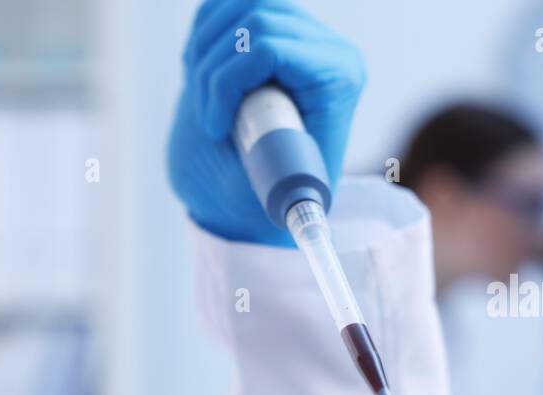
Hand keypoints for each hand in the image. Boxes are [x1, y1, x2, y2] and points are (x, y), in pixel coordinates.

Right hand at [168, 0, 365, 245]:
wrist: (259, 187)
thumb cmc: (271, 196)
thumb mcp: (282, 198)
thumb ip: (290, 200)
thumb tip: (306, 225)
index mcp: (339, 77)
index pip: (270, 47)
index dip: (228, 83)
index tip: (215, 129)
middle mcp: (325, 45)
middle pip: (252, 20)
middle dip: (214, 75)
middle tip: (209, 124)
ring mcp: (297, 28)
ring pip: (236, 7)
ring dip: (204, 56)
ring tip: (207, 104)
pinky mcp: (268, 22)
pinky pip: (224, 5)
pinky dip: (202, 36)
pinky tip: (203, 73)